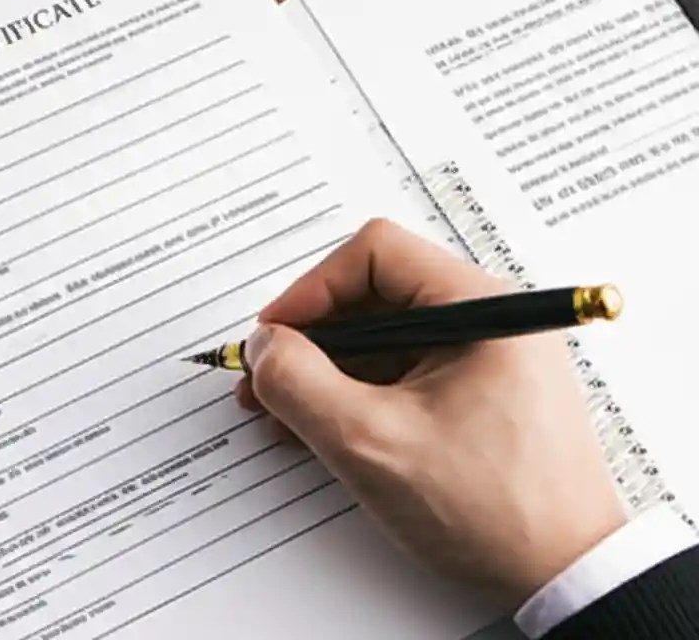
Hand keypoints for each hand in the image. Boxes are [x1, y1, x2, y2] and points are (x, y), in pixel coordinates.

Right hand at [235, 219, 625, 606]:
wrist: (566, 576)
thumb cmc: (494, 511)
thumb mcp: (371, 443)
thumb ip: (299, 384)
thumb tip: (264, 347)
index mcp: (480, 309)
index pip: (375, 254)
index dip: (310, 290)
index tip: (274, 335)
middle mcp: (488, 322)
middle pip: (375, 297)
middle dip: (310, 338)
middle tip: (266, 377)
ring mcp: (487, 360)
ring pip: (384, 340)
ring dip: (327, 371)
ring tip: (283, 412)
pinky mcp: (481, 396)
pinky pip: (405, 375)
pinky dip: (358, 395)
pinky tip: (323, 428)